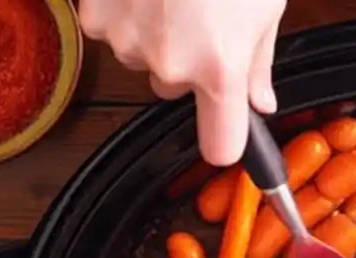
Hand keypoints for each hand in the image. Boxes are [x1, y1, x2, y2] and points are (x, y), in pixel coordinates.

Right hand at [78, 0, 286, 165]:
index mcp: (220, 66)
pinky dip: (123, 10)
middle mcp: (169, 63)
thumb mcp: (263, 6)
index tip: (229, 136)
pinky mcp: (92, 15)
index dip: (227, 142)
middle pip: (176, 92)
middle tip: (202, 13)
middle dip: (187, 63)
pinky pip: (110, 29)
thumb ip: (259, 61)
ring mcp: (125, 39)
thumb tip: (260, 101)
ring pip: (141, 58)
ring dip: (154, 32)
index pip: (220, 145)